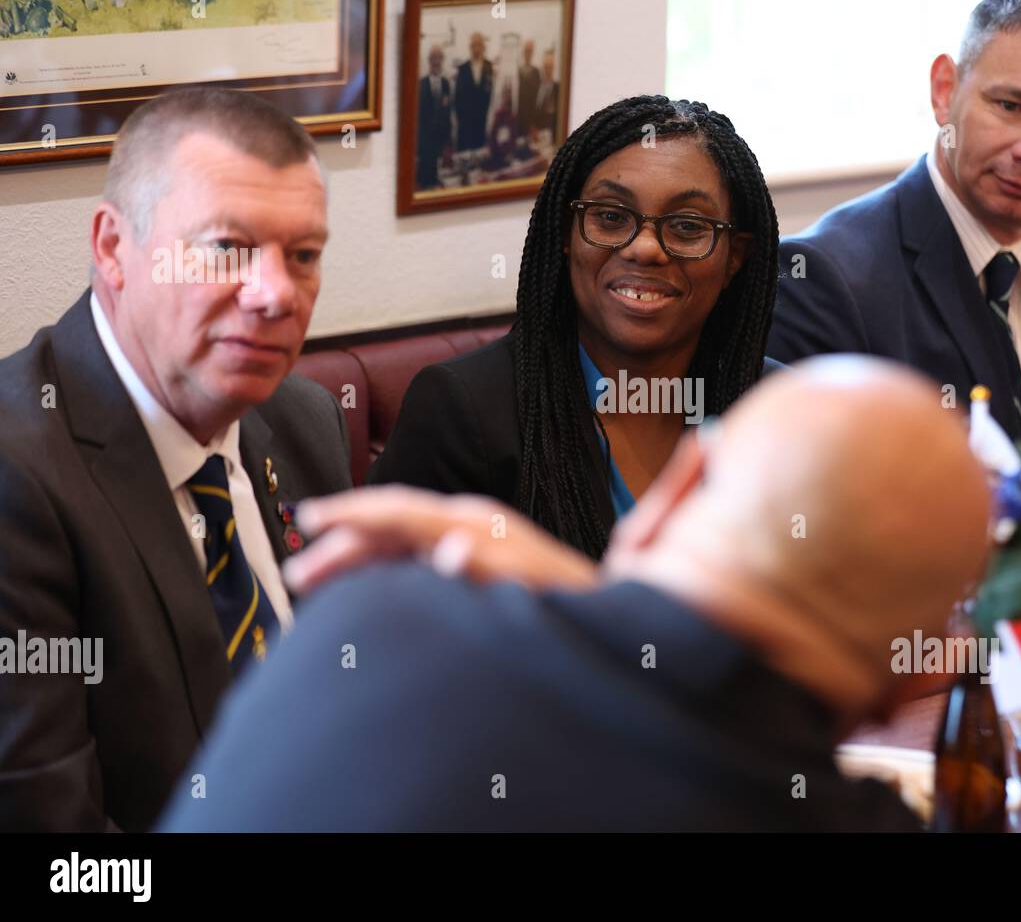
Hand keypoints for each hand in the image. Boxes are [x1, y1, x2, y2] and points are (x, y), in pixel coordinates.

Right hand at [281, 485, 598, 596]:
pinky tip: (367, 589)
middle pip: (391, 523)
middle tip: (298, 573)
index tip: (309, 519)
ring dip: (358, 556)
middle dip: (342, 542)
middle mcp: (473, 524)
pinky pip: (417, 554)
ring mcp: (476, 539)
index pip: (400, 510)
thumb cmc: (578, 605)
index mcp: (478, 524)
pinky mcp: (480, 559)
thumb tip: (448, 550)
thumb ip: (489, 569)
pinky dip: (383, 568)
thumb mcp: (535, 589)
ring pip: (400, 539)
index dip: (352, 514)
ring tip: (317, 582)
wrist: (619, 613)